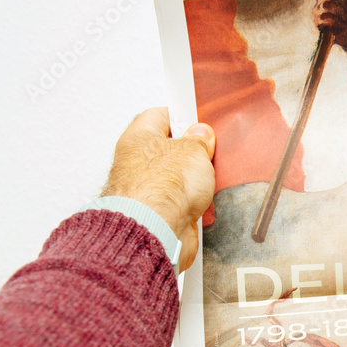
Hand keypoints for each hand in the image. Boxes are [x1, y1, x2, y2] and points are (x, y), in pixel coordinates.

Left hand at [101, 108, 214, 272]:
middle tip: (208, 149)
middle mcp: (138, 163)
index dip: (181, 116)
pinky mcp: (159, 214)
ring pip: (177, 178)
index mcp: (139, 137)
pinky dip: (194, 202)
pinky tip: (204, 200)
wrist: (155, 230)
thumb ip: (199, 140)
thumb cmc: (160, 188)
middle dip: (192, 151)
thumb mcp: (192, 150)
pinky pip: (181, 202)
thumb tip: (201, 134)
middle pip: (169, 149)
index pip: (159, 116)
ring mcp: (148, 190)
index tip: (198, 119)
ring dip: (195, 179)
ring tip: (208, 177)